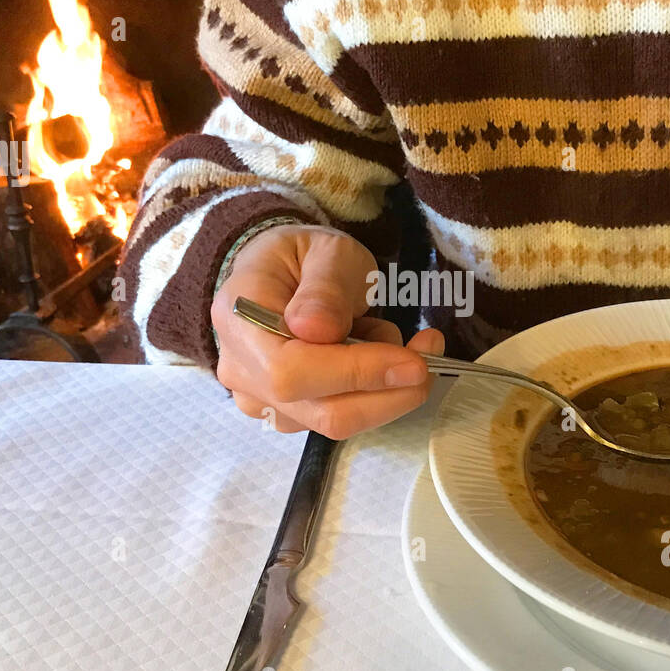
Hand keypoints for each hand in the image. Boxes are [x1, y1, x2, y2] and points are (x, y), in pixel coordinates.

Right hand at [212, 224, 444, 438]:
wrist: (284, 274)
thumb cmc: (305, 257)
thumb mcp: (326, 251)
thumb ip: (326, 287)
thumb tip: (318, 330)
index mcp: (239, 319)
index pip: (291, 371)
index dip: (356, 374)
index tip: (412, 362)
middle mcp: (242, 370)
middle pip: (320, 411)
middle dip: (388, 391)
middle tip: (430, 356)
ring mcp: (261, 399)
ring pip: (336, 420)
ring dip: (384, 389)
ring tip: (389, 337)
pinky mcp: (288, 414)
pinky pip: (340, 417)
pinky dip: (373, 394)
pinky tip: (372, 357)